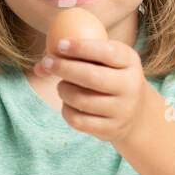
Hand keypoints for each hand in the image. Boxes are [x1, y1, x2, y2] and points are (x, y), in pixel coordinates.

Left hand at [34, 37, 152, 142]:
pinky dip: (66, 110)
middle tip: (48, 62)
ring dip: (63, 90)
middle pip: (91, 77)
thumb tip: (40, 66)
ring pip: (81, 100)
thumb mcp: (102, 60)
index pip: (106, 52)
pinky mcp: (111, 129)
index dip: (81, 47)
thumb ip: (73, 56)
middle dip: (64, 68)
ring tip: (63, 86)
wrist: (134, 111)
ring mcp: (122, 110)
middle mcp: (131, 86)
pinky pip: (78, 120)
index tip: (60, 44)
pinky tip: (68, 104)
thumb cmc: (108, 75)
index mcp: (130, 61)